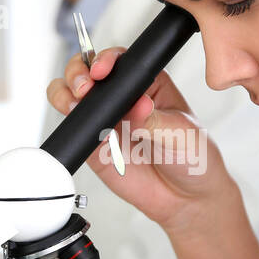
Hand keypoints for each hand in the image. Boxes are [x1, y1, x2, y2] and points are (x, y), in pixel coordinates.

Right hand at [46, 48, 235, 232]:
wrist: (185, 199)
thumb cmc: (193, 158)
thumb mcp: (181, 134)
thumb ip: (155, 120)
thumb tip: (137, 106)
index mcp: (149, 84)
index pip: (121, 61)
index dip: (106, 59)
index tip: (102, 70)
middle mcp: (123, 98)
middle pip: (89, 71)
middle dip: (78, 72)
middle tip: (85, 87)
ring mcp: (106, 120)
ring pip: (72, 95)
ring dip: (65, 92)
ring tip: (76, 103)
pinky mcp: (94, 145)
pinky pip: (73, 129)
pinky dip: (67, 122)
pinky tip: (79, 126)